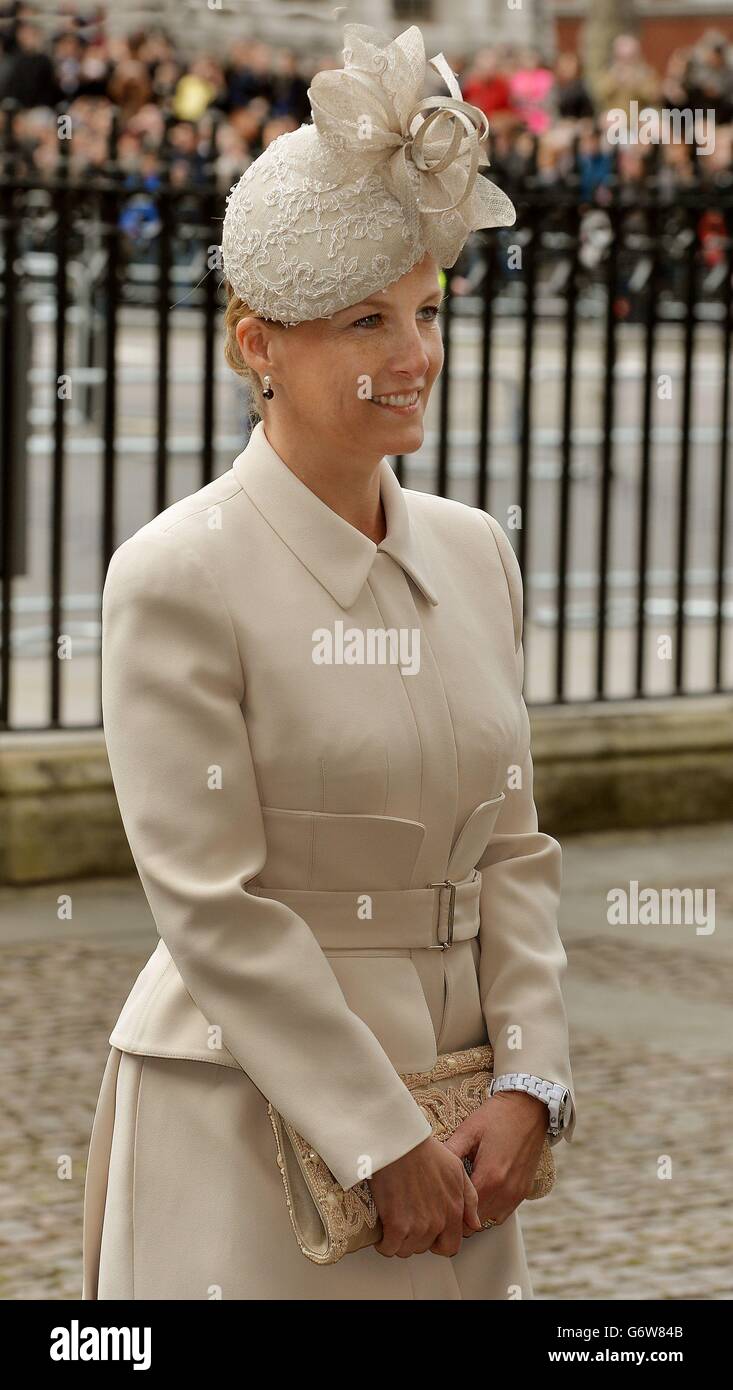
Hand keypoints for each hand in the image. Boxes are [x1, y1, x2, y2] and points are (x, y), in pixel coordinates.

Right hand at [368, 1135, 481, 1258]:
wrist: (399, 1143)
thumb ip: (470, 1199)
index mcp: (454, 1209)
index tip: (427, 1232)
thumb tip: (474, 1223)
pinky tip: (382, 1228)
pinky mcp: (397, 1225)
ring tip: (393, 1220)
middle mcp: (439, 1221)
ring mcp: (418, 1225)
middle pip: (425, 1248)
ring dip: (399, 1240)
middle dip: (416, 1239)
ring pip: (406, 1250)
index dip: (437, 1242)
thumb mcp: (457, 1169)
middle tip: (407, 1220)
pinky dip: (384, 1242)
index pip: (450, 1246)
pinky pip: (389, 1248)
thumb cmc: (424, 1150)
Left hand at [442, 1091, 547, 1230]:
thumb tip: (430, 1166)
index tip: (438, 1202)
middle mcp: (506, 1191)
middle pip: (475, 1223)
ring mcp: (517, 1193)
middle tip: (446, 1200)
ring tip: (462, 1197)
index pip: (463, 1213)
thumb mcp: (469, 1130)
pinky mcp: (524, 1191)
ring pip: (490, 1220)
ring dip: (475, 1214)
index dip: (447, 1210)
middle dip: (459, 1215)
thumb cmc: (497, 1116)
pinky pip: (504, 1213)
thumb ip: (450, 1153)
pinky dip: (491, 1209)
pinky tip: (480, 1193)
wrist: (529, 1107)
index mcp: (490, 1177)